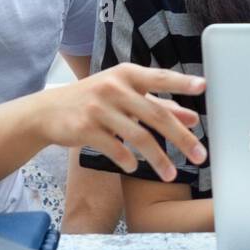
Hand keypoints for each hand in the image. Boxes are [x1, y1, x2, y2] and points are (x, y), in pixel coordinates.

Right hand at [31, 63, 206, 181]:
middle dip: (181, 137)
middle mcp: (113, 87)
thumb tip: (192, 119)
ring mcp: (98, 108)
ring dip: (158, 159)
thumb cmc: (95, 100)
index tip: (202, 86)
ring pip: (138, 136)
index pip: (159, 77)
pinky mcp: (85, 128)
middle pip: (155, 114)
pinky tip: (135, 168)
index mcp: (127, 74)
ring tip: (172, 175)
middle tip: (200, 155)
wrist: (47, 111)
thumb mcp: (125, 96)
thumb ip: (159, 105)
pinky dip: (128, 161)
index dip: (181, 82)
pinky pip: (115, 148)